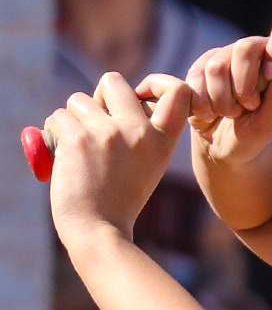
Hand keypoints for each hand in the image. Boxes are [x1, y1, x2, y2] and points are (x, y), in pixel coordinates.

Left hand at [46, 72, 190, 245]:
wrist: (98, 228)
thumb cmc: (119, 199)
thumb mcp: (147, 164)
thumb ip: (141, 132)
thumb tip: (114, 98)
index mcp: (162, 140)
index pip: (179, 92)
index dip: (159, 82)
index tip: (142, 94)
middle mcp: (140, 131)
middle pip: (113, 81)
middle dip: (97, 97)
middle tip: (95, 125)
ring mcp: (109, 132)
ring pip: (78, 100)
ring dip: (72, 120)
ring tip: (79, 150)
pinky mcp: (78, 138)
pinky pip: (58, 117)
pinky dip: (54, 134)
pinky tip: (64, 157)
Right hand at [187, 12, 271, 163]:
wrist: (225, 146)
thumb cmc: (256, 135)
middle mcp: (258, 50)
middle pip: (245, 46)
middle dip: (245, 85)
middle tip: (250, 107)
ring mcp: (228, 55)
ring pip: (217, 66)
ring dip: (224, 101)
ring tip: (232, 114)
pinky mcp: (201, 66)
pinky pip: (196, 77)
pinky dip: (204, 103)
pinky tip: (211, 114)